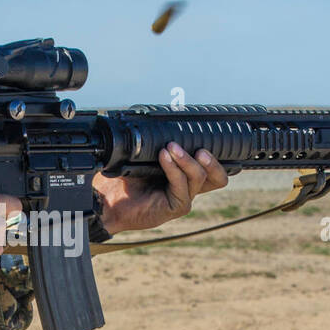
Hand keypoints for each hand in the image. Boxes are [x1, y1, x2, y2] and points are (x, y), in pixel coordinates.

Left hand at [93, 143, 228, 233]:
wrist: (110, 199)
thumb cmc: (127, 178)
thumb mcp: (147, 157)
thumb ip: (162, 145)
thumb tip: (168, 121)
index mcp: (186, 176)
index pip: (212, 166)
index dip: (218, 153)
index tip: (208, 134)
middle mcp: (188, 188)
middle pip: (219, 177)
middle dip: (214, 160)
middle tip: (200, 147)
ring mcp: (183, 198)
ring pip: (200, 178)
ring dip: (187, 160)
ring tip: (171, 147)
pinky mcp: (175, 207)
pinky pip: (182, 186)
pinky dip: (174, 169)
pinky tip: (163, 158)